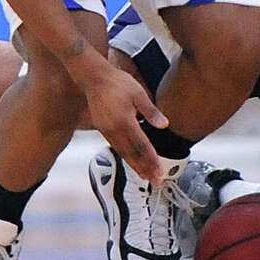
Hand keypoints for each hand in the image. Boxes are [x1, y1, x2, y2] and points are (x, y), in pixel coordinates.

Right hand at [80, 64, 168, 183]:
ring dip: (135, 166)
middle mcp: (115, 129)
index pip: (142, 145)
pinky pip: (116, 147)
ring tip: (145, 176)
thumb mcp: (139, 93)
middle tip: (156, 181)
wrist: (94, 78)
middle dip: (145, 169)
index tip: (159, 172)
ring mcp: (107, 130)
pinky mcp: (102, 129)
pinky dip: (125, 156)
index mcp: (125, 121)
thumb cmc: (118, 82)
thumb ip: (151, 112)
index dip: (152, 160)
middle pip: (132, 154)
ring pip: (123, 153)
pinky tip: (132, 161)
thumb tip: (165, 125)